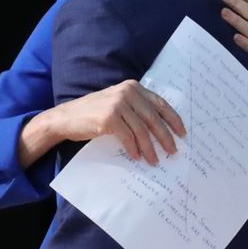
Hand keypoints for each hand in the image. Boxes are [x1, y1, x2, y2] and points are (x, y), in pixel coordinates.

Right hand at [44, 80, 184, 164]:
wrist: (65, 118)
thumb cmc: (94, 114)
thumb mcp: (118, 103)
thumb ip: (137, 108)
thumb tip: (162, 129)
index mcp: (133, 87)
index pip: (160, 104)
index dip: (173, 119)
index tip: (182, 133)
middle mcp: (127, 92)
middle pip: (154, 118)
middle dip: (166, 137)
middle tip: (173, 151)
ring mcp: (117, 104)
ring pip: (142, 130)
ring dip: (150, 148)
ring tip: (155, 160)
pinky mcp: (108, 118)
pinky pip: (128, 137)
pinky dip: (135, 149)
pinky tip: (137, 157)